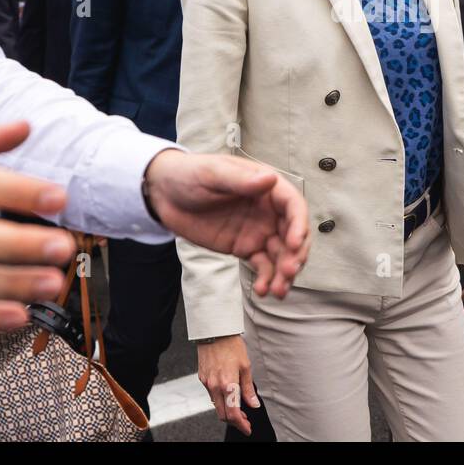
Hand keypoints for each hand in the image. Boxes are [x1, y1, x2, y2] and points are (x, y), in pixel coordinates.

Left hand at [143, 150, 309, 297]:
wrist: (164, 194)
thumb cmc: (190, 174)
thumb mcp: (212, 173)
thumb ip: (240, 180)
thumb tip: (270, 179)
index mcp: (266, 188)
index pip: (293, 206)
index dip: (299, 224)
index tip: (294, 243)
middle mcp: (268, 210)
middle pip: (292, 234)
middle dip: (295, 254)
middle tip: (288, 272)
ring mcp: (258, 231)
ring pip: (281, 254)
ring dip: (284, 273)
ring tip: (278, 290)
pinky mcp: (245, 248)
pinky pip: (263, 266)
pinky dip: (267, 279)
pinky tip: (264, 290)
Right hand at [197, 335, 259, 435]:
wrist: (214, 332)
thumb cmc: (231, 346)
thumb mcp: (246, 366)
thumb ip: (248, 388)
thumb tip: (254, 404)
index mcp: (227, 384)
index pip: (233, 413)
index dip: (241, 424)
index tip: (247, 428)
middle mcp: (215, 386)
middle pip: (222, 415)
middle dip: (234, 421)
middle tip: (245, 420)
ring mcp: (207, 383)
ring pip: (216, 406)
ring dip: (227, 411)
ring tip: (239, 408)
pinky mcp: (202, 378)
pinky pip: (211, 395)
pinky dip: (220, 400)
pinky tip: (228, 395)